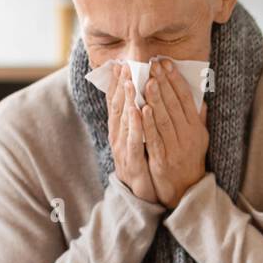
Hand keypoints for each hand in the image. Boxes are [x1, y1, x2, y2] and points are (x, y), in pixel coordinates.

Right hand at [105, 63, 157, 202]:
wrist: (143, 198)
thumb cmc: (144, 165)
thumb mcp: (141, 141)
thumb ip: (142, 120)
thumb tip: (145, 98)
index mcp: (121, 131)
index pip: (118, 102)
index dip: (118, 83)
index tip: (122, 63)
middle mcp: (118, 138)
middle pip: (118, 108)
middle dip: (121, 85)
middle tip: (125, 65)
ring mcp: (124, 151)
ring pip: (124, 122)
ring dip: (127, 101)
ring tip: (130, 81)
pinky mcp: (133, 164)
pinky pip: (135, 141)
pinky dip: (136, 126)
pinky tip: (140, 111)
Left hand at [140, 59, 208, 208]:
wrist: (186, 190)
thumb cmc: (190, 159)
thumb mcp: (199, 137)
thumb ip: (198, 117)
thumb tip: (199, 97)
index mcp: (195, 128)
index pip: (186, 99)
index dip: (176, 79)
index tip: (167, 63)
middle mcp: (188, 136)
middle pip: (174, 105)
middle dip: (164, 83)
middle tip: (154, 64)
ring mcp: (175, 148)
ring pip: (164, 120)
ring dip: (156, 99)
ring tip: (148, 81)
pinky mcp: (162, 161)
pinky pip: (154, 139)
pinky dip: (148, 124)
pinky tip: (142, 109)